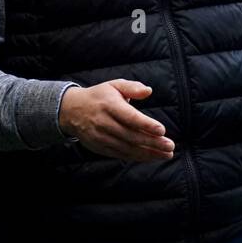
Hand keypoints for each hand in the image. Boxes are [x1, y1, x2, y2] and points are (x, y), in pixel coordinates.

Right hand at [57, 80, 173, 162]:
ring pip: (127, 148)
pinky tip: (151, 157)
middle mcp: (104, 123)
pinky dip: (137, 157)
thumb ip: (132, 87)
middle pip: (131, 136)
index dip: (146, 124)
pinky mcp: (100, 147)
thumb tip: (148, 91)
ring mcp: (101, 137)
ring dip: (148, 153)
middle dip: (152, 143)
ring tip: (166, 154)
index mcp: (109, 105)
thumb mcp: (114, 85)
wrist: (71, 111)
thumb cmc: (99, 96)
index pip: (129, 117)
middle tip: (170, 146)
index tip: (162, 130)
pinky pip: (121, 155)